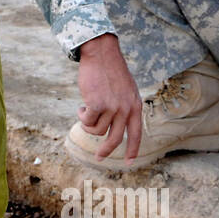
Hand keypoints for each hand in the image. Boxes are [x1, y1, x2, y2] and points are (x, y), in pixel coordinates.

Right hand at [76, 33, 142, 161]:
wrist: (102, 54)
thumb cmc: (111, 70)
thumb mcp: (127, 90)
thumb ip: (124, 107)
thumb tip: (113, 126)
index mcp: (135, 106)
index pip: (137, 134)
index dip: (133, 150)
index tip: (128, 163)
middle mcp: (125, 109)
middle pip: (115, 139)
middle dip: (105, 150)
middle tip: (99, 157)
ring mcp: (112, 107)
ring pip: (96, 130)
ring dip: (88, 123)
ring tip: (86, 111)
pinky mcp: (97, 104)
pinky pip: (87, 121)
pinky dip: (82, 116)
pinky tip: (82, 106)